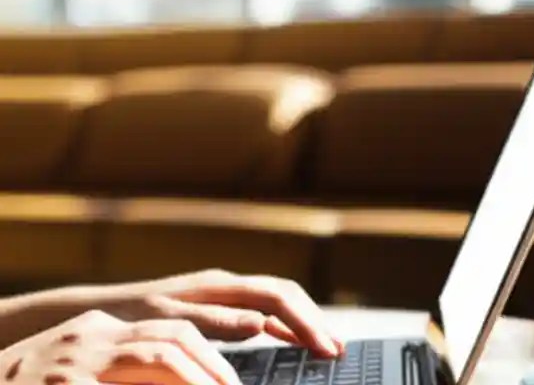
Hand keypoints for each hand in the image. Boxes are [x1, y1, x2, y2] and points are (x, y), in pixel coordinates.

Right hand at [0, 309, 240, 384]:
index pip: (172, 332)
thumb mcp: (80, 374)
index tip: (232, 380)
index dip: (210, 356)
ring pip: (158, 357)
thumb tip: (189, 381)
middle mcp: (90, 338)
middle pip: (173, 339)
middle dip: (213, 367)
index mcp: (98, 332)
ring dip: (196, 378)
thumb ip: (127, 376)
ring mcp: (74, 362)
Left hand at [89, 270, 341, 357]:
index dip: (305, 323)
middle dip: (314, 321)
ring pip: (275, 302)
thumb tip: (260, 322)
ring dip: (302, 322)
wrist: (93, 318)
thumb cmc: (125, 325)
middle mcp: (223, 285)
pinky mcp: (213, 309)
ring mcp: (220, 295)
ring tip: (325, 348)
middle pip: (284, 295)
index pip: (277, 299)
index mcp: (217, 287)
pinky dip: (282, 327)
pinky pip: (259, 312)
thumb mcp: (167, 326)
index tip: (326, 350)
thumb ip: (213, 322)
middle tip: (337, 351)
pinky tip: (290, 343)